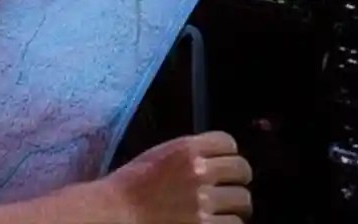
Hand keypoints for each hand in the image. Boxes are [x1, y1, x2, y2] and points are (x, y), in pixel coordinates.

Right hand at [102, 131, 251, 223]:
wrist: (114, 215)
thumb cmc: (129, 189)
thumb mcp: (159, 157)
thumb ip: (189, 156)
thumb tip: (216, 162)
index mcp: (186, 149)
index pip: (228, 142)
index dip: (228, 155)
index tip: (225, 166)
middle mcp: (198, 172)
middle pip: (242, 171)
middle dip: (237, 182)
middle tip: (229, 192)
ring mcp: (203, 202)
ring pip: (243, 201)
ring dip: (234, 208)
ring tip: (223, 213)